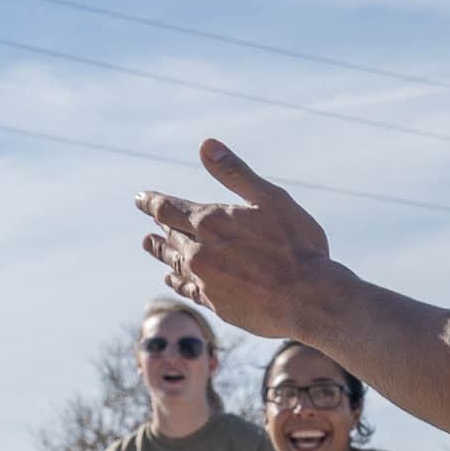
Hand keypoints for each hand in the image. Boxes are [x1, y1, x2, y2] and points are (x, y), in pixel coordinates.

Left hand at [135, 142, 336, 338]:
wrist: (309, 299)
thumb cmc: (297, 246)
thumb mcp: (270, 199)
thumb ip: (235, 173)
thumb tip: (206, 144)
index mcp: (210, 222)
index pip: (168, 208)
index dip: (152, 202)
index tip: (140, 198)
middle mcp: (200, 252)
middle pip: (170, 236)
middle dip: (159, 227)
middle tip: (148, 222)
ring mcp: (206, 281)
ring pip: (174, 263)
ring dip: (161, 252)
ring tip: (148, 244)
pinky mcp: (216, 305)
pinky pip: (186, 290)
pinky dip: (176, 281)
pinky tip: (170, 279)